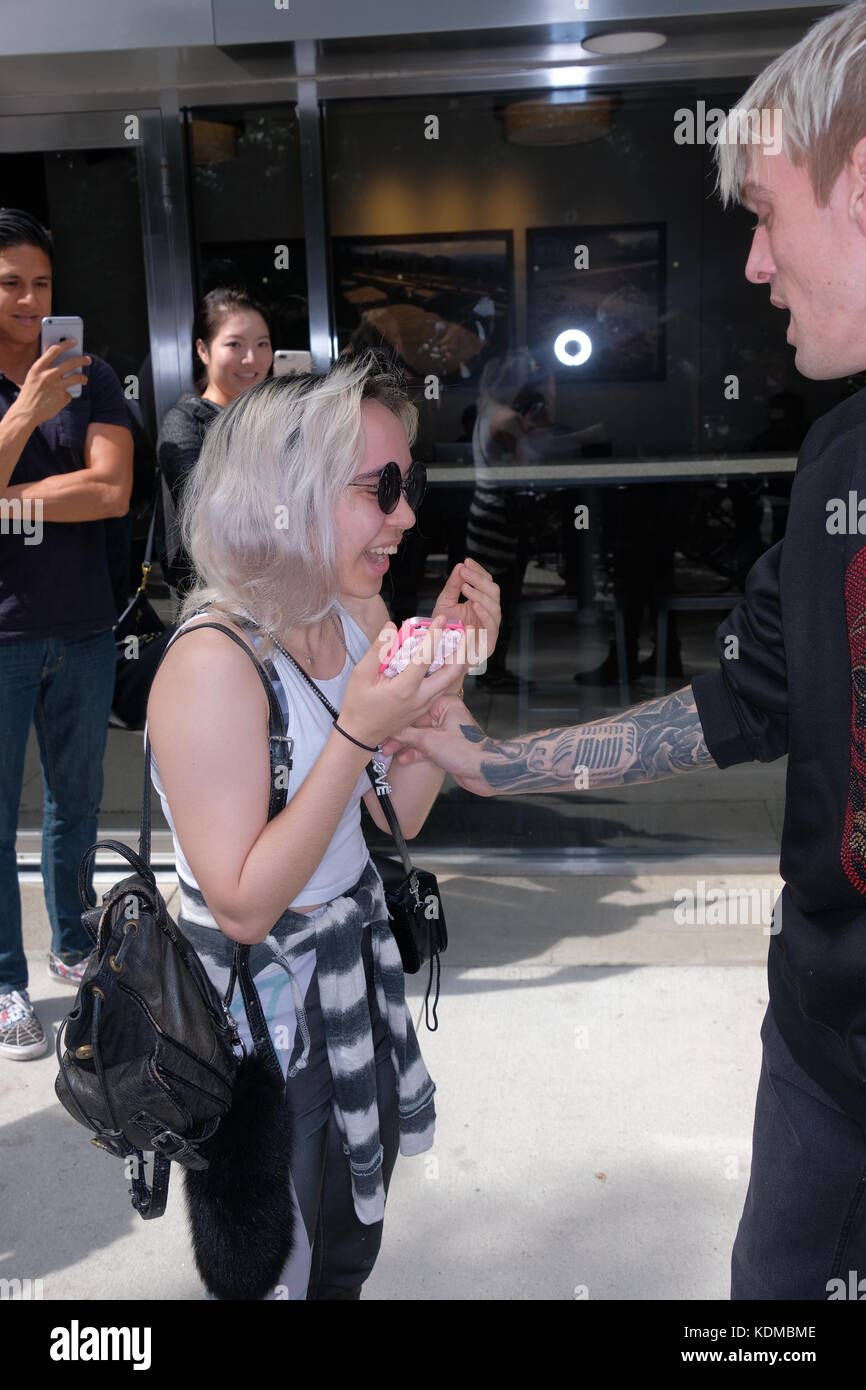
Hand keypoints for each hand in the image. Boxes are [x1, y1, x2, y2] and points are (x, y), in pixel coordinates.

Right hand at [14, 342, 90, 425]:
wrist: (26, 412)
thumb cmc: (30, 392)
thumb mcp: (33, 376)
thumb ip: (45, 367)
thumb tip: (63, 359)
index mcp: (38, 368)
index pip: (55, 350)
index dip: (66, 344)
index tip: (74, 342)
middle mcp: (48, 375)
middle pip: (71, 362)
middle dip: (82, 360)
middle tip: (88, 359)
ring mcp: (56, 387)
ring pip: (77, 378)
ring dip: (83, 377)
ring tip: (84, 379)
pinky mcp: (62, 398)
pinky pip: (69, 393)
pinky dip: (67, 395)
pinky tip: (60, 398)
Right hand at [340, 616, 467, 749]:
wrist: (360, 735)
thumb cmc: (357, 705)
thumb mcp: (361, 674)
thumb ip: (378, 649)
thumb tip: (391, 627)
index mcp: (405, 688)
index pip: (425, 656)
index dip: (435, 635)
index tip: (441, 619)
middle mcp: (420, 698)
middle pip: (452, 672)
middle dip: (462, 649)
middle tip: (467, 631)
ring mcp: (425, 705)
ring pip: (451, 681)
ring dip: (458, 660)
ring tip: (461, 641)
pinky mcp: (425, 709)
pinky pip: (443, 688)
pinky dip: (449, 672)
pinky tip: (448, 659)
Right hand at [380, 694, 495, 796]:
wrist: (486, 771)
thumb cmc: (467, 750)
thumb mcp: (429, 740)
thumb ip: (406, 734)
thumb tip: (390, 729)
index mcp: (445, 704)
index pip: (415, 708)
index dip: (398, 719)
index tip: (383, 726)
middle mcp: (446, 715)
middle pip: (415, 722)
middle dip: (399, 735)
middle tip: (383, 742)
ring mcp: (446, 732)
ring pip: (419, 736)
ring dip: (404, 745)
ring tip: (388, 752)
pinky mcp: (446, 747)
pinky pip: (425, 747)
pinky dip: (415, 753)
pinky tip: (402, 759)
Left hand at [431, 557, 500, 677]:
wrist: (438, 658)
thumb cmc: (443, 633)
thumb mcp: (445, 604)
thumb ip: (453, 586)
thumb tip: (460, 567)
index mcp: (480, 603)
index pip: (486, 582)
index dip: (478, 571)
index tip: (466, 561)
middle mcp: (488, 614)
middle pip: (493, 591)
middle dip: (479, 579)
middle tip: (465, 571)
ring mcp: (490, 628)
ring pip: (495, 607)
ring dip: (481, 594)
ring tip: (467, 587)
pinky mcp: (489, 643)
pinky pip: (492, 626)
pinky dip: (485, 614)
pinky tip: (475, 604)